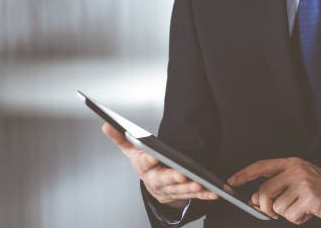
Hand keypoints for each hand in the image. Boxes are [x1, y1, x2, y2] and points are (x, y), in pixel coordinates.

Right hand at [101, 123, 218, 208]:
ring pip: (181, 189)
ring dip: (190, 188)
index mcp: (146, 168)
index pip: (146, 163)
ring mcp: (171, 189)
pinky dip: (205, 195)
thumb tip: (106, 124)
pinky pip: (195, 196)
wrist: (152, 184)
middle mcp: (158, 180)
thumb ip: (121, 138)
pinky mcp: (184, 193)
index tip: (153, 156)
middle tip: (182, 174)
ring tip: (200, 184)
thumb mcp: (131, 150)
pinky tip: (214, 193)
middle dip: (173, 177)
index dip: (149, 160)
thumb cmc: (144, 163)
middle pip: (165, 180)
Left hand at [227, 158, 320, 224]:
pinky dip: (297, 219)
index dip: (244, 174)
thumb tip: (254, 199)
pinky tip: (308, 212)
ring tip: (300, 208)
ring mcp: (303, 182)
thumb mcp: (296, 184)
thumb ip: (276, 187)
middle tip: (274, 212)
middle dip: (264, 207)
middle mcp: (296, 169)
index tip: (231, 183)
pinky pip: (291, 216)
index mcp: (291, 163)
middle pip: (264, 191)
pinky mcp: (309, 196)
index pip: (262, 166)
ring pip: (277, 207)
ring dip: (286, 214)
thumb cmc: (319, 191)